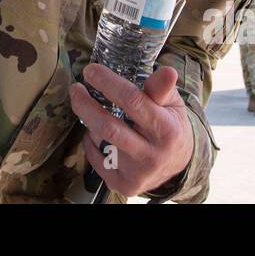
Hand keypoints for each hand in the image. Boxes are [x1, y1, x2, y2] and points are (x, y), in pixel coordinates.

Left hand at [69, 64, 193, 197]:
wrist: (179, 165)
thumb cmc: (171, 126)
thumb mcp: (173, 105)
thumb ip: (162, 89)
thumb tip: (167, 71)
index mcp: (166, 130)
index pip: (133, 102)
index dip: (108, 83)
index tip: (90, 70)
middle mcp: (152, 155)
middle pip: (108, 127)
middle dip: (85, 105)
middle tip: (76, 89)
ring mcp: (136, 173)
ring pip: (100, 142)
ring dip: (88, 121)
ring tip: (87, 108)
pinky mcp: (123, 185)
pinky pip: (97, 159)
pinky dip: (91, 142)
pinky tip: (95, 133)